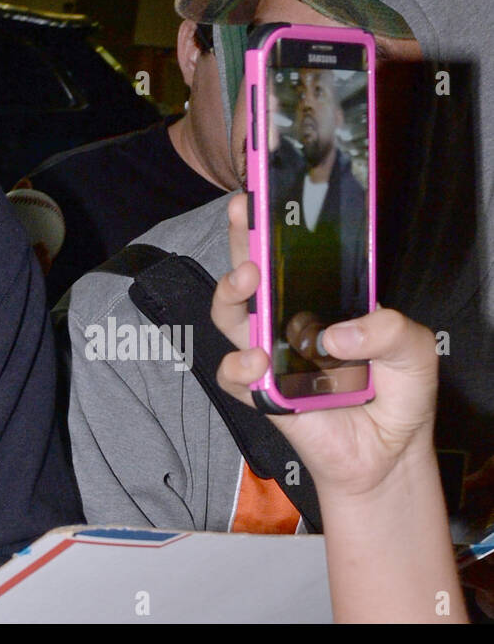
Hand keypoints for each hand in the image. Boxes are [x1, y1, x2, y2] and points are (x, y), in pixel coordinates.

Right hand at [211, 193, 438, 498]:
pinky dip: (239, 364)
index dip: (273, 223)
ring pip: (229, 313)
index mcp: (320, 300)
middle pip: (249, 268)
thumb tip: (335, 334)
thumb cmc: (397, 393)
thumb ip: (387, 330)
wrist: (389, 452)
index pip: (290, 254)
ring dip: (231, 290)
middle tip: (243, 212)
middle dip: (241, 236)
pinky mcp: (260, 391)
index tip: (263, 191)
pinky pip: (232, 373)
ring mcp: (269, 352)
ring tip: (249, 281)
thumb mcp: (413, 349)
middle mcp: (287, 319)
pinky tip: (258, 359)